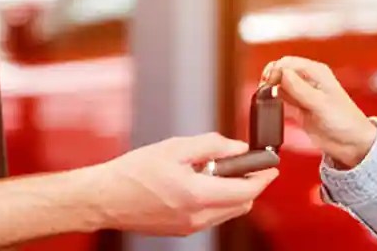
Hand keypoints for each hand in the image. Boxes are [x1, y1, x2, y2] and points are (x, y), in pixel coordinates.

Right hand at [84, 133, 278, 235]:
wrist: (105, 198)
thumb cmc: (134, 172)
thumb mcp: (175, 147)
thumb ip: (212, 146)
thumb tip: (237, 147)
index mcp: (197, 195)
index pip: (246, 191)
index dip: (263, 178)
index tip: (271, 167)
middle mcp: (196, 217)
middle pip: (242, 205)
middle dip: (250, 185)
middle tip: (245, 164)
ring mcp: (189, 228)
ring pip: (228, 213)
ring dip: (233, 193)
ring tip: (216, 171)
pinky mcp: (181, 231)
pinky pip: (211, 217)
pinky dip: (216, 201)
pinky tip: (201, 183)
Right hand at [262, 56, 376, 168]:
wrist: (352, 144)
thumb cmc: (345, 120)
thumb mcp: (320, 103)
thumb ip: (299, 89)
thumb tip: (281, 73)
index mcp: (317, 72)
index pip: (288, 62)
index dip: (275, 70)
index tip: (268, 82)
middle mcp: (309, 81)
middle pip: (281, 72)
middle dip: (270, 78)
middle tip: (264, 90)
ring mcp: (303, 95)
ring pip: (279, 86)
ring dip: (270, 90)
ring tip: (266, 99)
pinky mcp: (299, 109)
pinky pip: (282, 100)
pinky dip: (274, 101)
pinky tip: (270, 106)